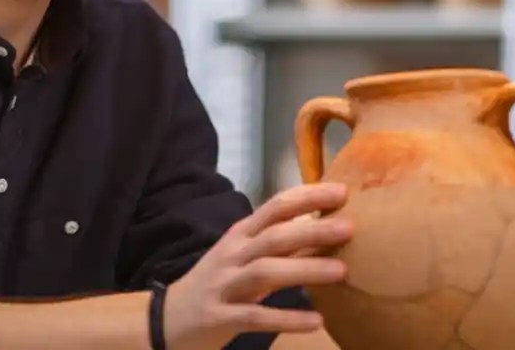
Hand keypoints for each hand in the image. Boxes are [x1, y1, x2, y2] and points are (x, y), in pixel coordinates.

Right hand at [162, 183, 352, 349]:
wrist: (165, 319)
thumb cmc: (218, 284)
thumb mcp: (246, 258)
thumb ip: (282, 245)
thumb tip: (329, 231)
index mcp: (241, 235)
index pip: (274, 207)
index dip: (306, 197)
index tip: (342, 192)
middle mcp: (232, 254)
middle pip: (274, 236)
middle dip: (312, 229)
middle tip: (349, 228)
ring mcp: (223, 285)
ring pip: (265, 271)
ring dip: (304, 269)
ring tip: (341, 271)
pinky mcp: (218, 317)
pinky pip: (255, 316)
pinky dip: (286, 318)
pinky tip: (316, 321)